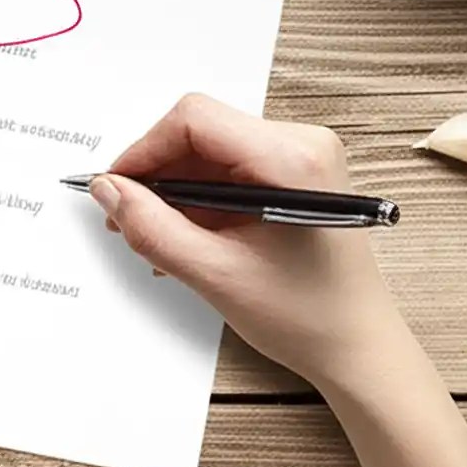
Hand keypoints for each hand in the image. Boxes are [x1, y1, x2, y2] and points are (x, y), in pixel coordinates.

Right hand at [92, 94, 401, 384]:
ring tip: (158, 237)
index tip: (117, 186)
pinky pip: (229, 168)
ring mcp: (302, 157)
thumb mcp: (215, 274)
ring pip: (210, 151)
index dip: (145, 150)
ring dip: (176, 190)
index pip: (195, 120)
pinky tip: (186, 236)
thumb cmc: (309, 315)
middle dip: (158, 174)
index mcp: (293, 159)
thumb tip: (110, 191)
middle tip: (128, 217)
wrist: (357, 346)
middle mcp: (303, 144)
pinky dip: (199, 199)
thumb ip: (153, 227)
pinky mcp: (296, 174)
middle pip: (202, 132)